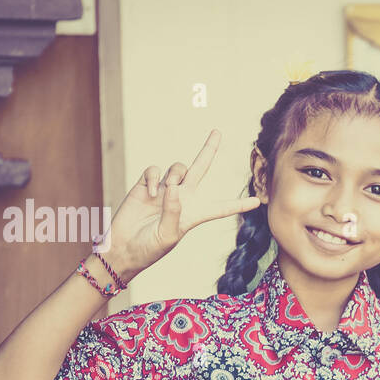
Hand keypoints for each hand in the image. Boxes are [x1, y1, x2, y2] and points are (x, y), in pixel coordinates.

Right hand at [100, 130, 260, 278]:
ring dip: (175, 176)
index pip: (221, 208)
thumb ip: (174, 212)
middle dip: (209, 150)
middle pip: (201, 168)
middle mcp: (183, 198)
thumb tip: (174, 188)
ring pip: (179, 168)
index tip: (257, 202)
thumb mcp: (167, 236)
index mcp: (194, 214)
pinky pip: (155, 170)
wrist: (122, 246)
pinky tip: (148, 192)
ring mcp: (165, 189)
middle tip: (218, 132)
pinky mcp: (146, 184)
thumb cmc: (148, 248)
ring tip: (164, 192)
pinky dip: (153, 178)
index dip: (237, 205)